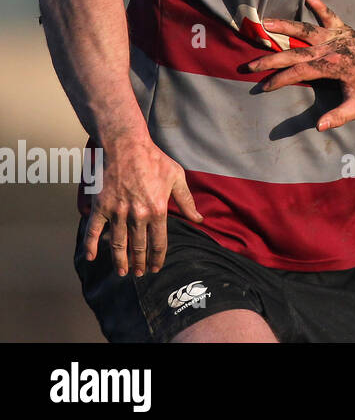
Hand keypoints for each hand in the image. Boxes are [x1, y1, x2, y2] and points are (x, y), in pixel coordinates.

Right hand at [84, 134, 202, 276]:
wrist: (127, 146)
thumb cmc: (155, 160)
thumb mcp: (177, 178)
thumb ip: (187, 201)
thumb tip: (199, 219)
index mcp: (158, 210)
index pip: (159, 242)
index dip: (158, 258)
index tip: (156, 268)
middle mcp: (138, 215)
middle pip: (139, 247)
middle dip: (139, 263)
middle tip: (139, 273)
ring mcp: (117, 212)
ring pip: (118, 244)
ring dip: (120, 260)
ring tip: (123, 272)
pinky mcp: (101, 207)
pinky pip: (93, 231)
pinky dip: (91, 246)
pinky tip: (91, 258)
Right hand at [243, 0, 354, 130]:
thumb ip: (339, 116)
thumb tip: (319, 126)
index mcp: (332, 66)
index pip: (298, 72)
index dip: (280, 80)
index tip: (264, 87)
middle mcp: (331, 48)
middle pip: (294, 52)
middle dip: (270, 59)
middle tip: (249, 64)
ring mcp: (337, 36)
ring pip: (306, 29)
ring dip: (285, 25)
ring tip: (264, 22)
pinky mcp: (344, 29)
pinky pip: (329, 14)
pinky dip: (319, 5)